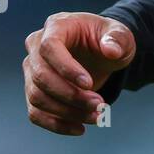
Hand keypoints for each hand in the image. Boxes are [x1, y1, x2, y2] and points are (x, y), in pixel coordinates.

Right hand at [23, 12, 135, 135]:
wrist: (101, 52)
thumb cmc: (108, 39)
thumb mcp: (121, 34)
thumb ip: (118, 38)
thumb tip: (111, 50)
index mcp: (57, 26)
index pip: (50, 47)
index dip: (66, 68)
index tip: (89, 84)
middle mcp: (37, 47)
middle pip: (42, 76)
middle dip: (71, 95)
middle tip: (99, 105)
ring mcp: (32, 70)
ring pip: (37, 97)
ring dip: (67, 112)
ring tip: (96, 116)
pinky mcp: (34, 90)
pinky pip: (36, 112)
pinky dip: (56, 124)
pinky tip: (79, 128)